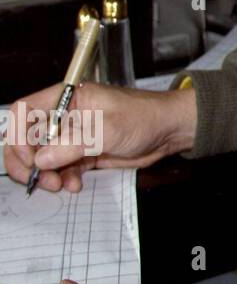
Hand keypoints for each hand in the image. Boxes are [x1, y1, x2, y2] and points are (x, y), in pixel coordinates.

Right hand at [3, 82, 195, 192]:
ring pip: (44, 156)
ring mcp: (75, 135)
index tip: (28, 158)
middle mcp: (67, 116)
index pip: (25, 112)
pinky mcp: (85, 152)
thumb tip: (40, 159)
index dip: (17, 136)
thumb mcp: (108, 130)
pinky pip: (62, 167)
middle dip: (29, 161)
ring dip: (47, 174)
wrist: (171, 130)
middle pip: (28, 138)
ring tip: (60, 185)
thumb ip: (72, 144)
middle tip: (39, 180)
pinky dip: (64, 177)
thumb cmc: (144, 118)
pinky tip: (74, 185)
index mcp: (68, 98)